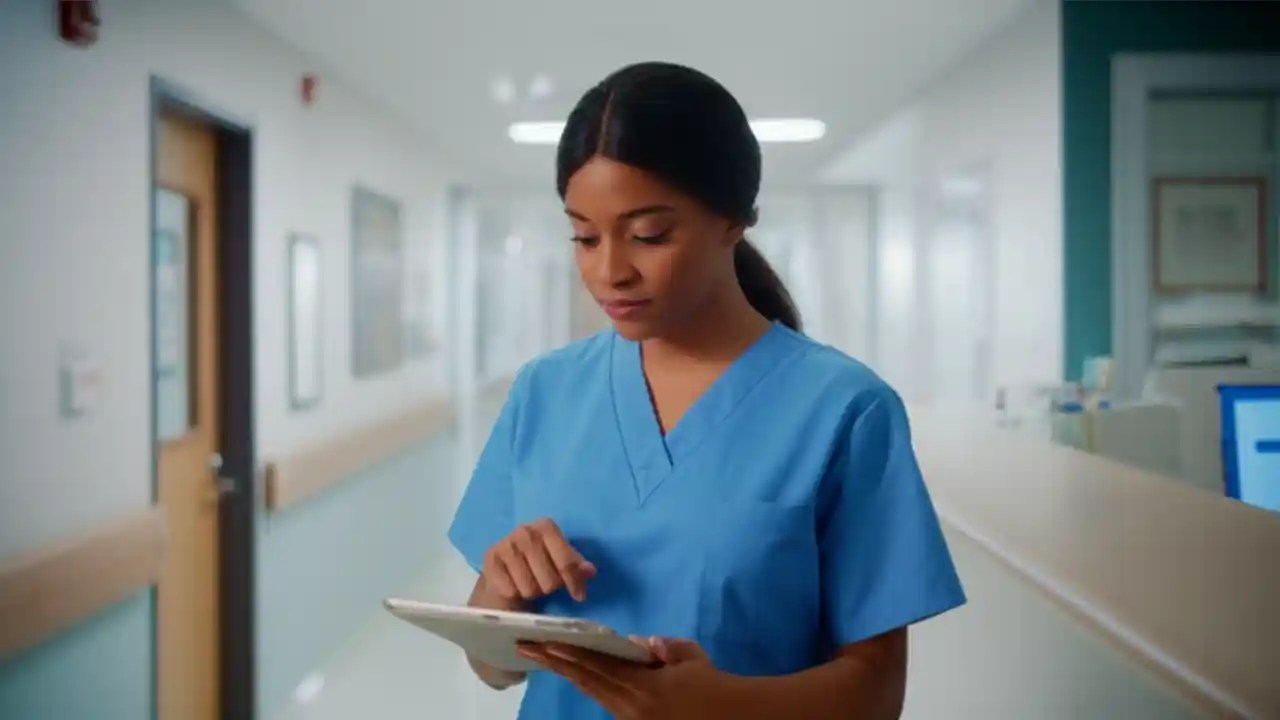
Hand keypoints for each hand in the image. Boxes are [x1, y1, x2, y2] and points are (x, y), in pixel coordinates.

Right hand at [478, 518, 596, 609]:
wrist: (504, 571)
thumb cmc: (539, 565)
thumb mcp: (561, 563)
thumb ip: (576, 566)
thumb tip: (590, 571)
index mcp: (547, 526)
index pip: (566, 562)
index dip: (574, 582)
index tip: (579, 596)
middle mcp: (525, 531)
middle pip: (549, 579)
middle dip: (549, 587)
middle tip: (544, 583)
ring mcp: (505, 544)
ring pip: (529, 588)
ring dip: (532, 591)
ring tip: (529, 583)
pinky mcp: (490, 558)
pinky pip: (510, 590)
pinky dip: (514, 593)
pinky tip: (513, 584)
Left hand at [517, 637, 736, 719]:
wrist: (726, 716)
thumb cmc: (710, 684)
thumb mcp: (689, 656)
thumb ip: (662, 647)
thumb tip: (636, 642)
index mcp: (644, 688)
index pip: (599, 667)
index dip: (570, 654)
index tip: (545, 643)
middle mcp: (630, 706)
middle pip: (585, 681)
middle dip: (555, 663)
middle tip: (526, 648)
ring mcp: (629, 717)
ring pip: (590, 692)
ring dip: (566, 672)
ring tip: (541, 656)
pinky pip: (603, 700)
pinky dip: (586, 683)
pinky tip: (573, 672)